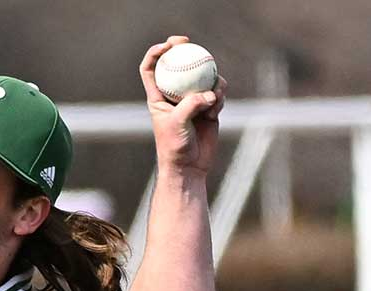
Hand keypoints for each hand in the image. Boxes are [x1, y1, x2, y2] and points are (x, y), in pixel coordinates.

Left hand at [139, 37, 227, 177]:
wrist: (189, 167)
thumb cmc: (175, 148)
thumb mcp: (178, 124)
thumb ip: (191, 105)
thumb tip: (210, 94)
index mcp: (158, 97)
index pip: (151, 69)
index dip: (156, 53)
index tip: (168, 45)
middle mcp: (175, 96)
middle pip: (179, 66)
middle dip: (184, 49)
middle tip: (190, 43)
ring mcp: (193, 101)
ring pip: (203, 78)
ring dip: (211, 81)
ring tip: (213, 97)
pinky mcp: (209, 109)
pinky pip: (217, 94)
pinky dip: (219, 99)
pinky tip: (215, 112)